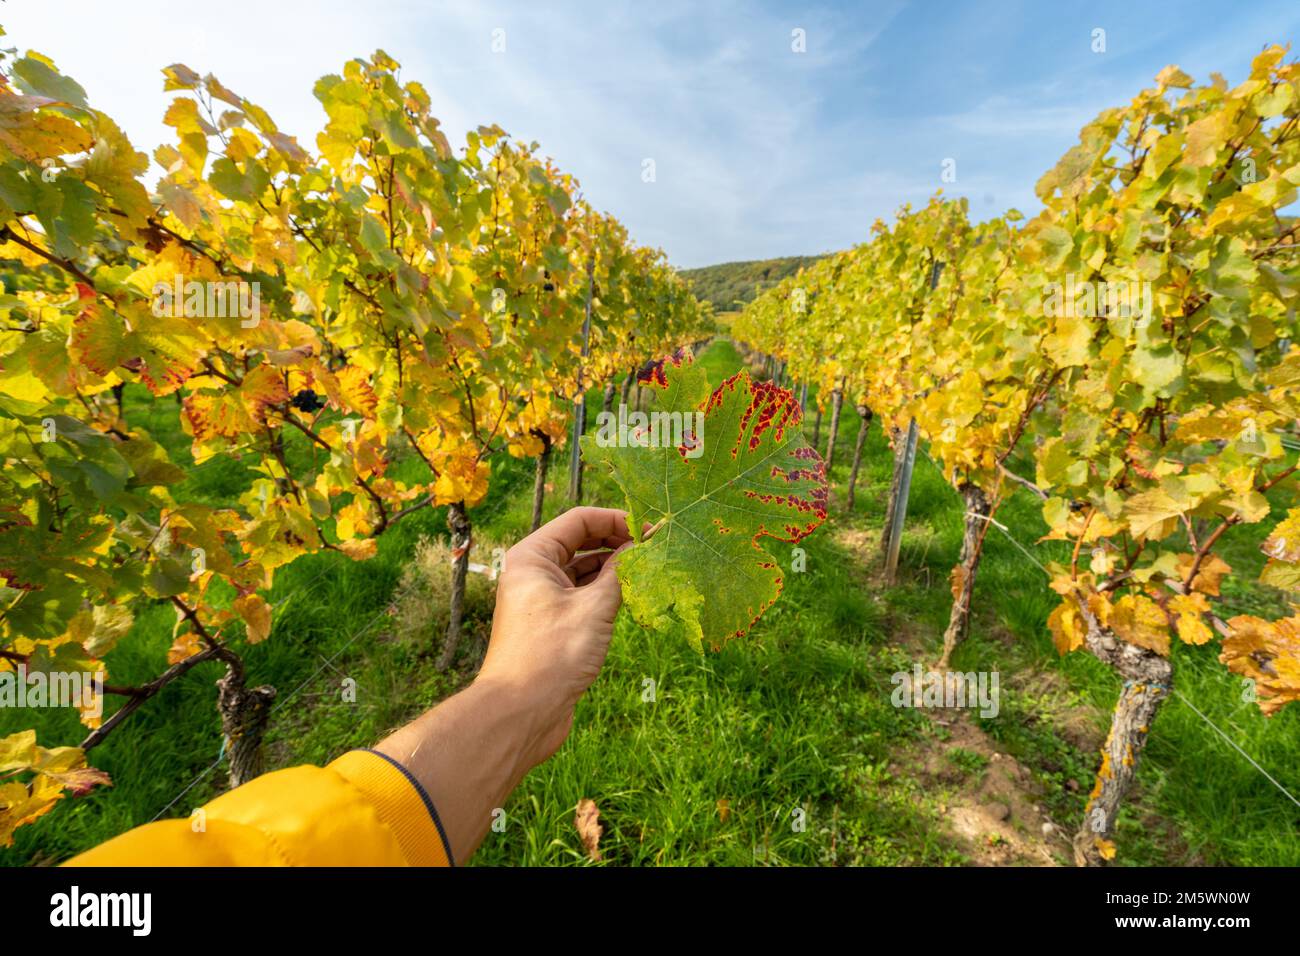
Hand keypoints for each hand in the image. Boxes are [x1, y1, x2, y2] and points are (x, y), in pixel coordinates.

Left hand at [375, 506, 632, 862]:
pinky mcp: (552, 625)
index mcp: (532, 556)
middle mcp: (533, 572)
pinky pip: (583, 596)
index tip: (650, 528)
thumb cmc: (552, 654)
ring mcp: (541, 599)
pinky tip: (633, 595)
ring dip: (614, 568)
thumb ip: (621, 572)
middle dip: (618, 542)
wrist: (521, 712)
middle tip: (656, 548)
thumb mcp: (595, 607)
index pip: (579, 520)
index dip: (617, 519)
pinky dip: (606, 592)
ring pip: (584, 571)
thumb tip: (642, 547)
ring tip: (650, 570)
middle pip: (581, 542)